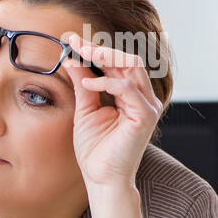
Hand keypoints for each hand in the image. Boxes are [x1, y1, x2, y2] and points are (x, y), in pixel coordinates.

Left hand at [60, 34, 160, 190]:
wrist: (100, 177)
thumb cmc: (95, 148)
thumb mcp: (84, 110)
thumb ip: (82, 84)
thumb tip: (72, 59)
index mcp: (130, 94)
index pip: (116, 63)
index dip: (94, 49)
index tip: (70, 40)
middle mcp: (142, 97)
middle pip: (127, 59)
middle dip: (100, 48)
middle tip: (75, 42)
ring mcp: (146, 105)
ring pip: (132, 67)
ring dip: (105, 57)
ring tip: (81, 54)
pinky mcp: (145, 116)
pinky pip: (129, 89)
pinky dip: (108, 83)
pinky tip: (89, 85)